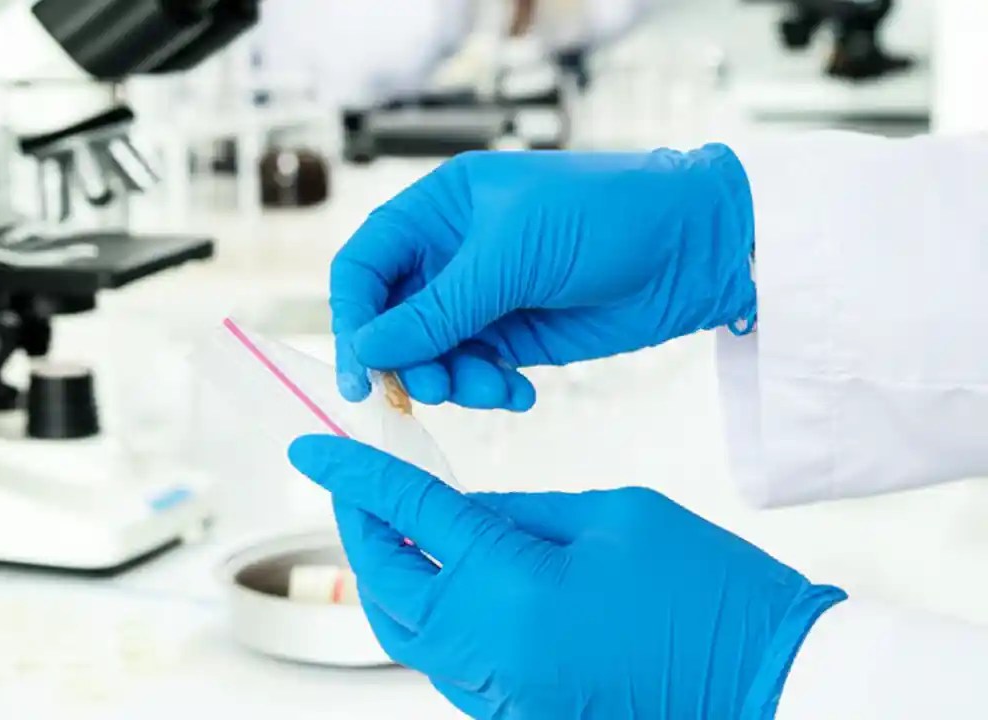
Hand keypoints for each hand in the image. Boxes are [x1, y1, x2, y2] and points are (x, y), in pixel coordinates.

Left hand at [288, 436, 844, 719]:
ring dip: (392, 579)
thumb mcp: (614, 517)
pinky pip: (448, 667)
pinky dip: (432, 621)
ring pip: (406, 634)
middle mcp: (492, 652)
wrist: (775, 684)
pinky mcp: (523, 717)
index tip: (310, 450)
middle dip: (362, 531)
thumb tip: (461, 513)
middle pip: (386, 586)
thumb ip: (521, 512)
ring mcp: (505, 697)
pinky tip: (450, 584)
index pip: (409, 516)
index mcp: (514, 587)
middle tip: (358, 488)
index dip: (353, 476)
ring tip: (398, 530)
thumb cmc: (711, 588)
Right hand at [331, 147, 756, 409]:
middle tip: (433, 390)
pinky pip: (474, 372)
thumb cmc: (603, 218)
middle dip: (406, 360)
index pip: (365, 265)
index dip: (352, 316)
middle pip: (391, 319)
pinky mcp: (514, 337)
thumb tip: (366, 350)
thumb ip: (435, 309)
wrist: (694, 247)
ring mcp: (482, 298)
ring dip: (449, 381)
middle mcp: (451, 254)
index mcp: (438, 210)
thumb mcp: (510, 258)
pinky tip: (520, 392)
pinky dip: (486, 390)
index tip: (360, 370)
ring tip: (489, 387)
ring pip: (430, 355)